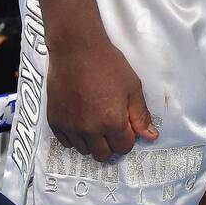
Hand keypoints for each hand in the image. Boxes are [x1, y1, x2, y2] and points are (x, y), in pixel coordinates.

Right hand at [46, 37, 158, 161]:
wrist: (76, 49)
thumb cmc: (107, 64)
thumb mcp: (132, 88)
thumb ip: (140, 115)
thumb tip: (150, 136)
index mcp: (111, 122)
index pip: (124, 148)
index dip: (128, 138)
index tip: (127, 126)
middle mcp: (89, 130)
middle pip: (103, 155)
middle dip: (112, 144)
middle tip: (112, 126)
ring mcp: (70, 127)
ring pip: (84, 150)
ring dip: (93, 141)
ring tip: (96, 120)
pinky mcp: (55, 121)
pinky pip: (67, 142)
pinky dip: (75, 136)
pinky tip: (81, 119)